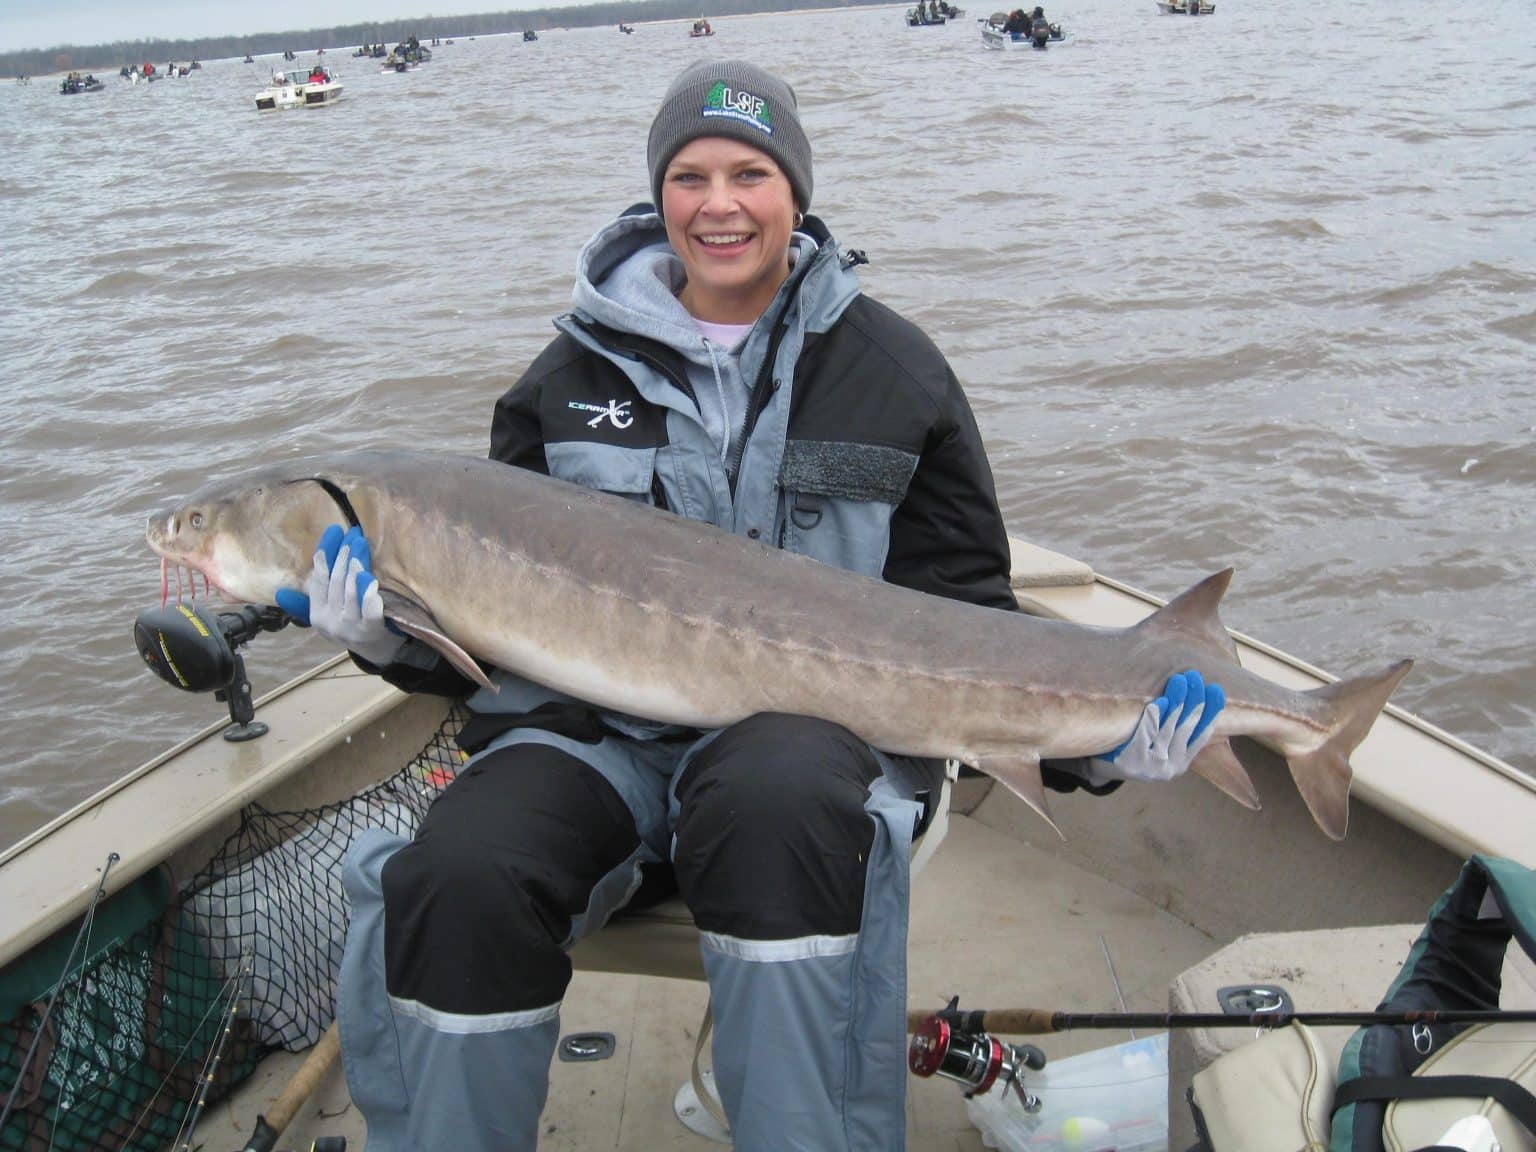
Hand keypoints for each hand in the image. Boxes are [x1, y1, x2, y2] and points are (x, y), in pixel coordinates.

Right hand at [274, 525, 404, 666]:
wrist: (378, 652)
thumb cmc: (353, 627)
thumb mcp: (327, 617)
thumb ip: (306, 604)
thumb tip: (279, 593)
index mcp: (318, 615)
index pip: (318, 581)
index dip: (325, 557)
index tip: (333, 534)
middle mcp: (331, 621)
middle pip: (335, 582)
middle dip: (343, 555)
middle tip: (352, 534)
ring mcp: (351, 627)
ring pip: (350, 591)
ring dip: (355, 566)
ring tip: (360, 545)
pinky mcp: (371, 631)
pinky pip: (369, 610)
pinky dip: (369, 593)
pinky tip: (371, 578)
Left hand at [1085, 670, 1224, 784]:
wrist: (1101, 766)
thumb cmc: (1133, 747)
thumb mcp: (1158, 744)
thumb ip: (1176, 729)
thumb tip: (1196, 695)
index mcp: (1181, 763)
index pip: (1201, 734)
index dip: (1210, 711)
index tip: (1216, 689)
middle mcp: (1170, 768)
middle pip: (1186, 728)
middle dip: (1193, 699)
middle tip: (1194, 676)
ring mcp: (1151, 767)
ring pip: (1168, 730)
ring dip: (1176, 703)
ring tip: (1180, 680)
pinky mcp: (1132, 764)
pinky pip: (1145, 737)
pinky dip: (1153, 719)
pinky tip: (1158, 702)